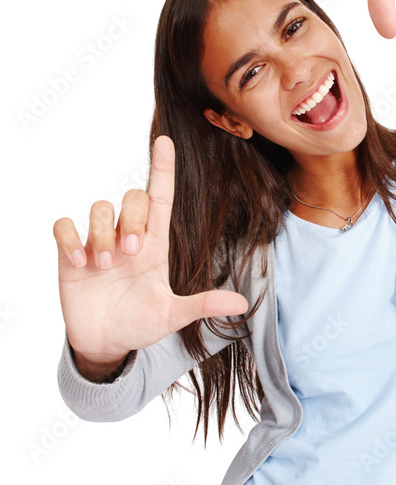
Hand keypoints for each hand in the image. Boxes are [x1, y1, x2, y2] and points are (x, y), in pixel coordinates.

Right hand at [52, 135, 248, 369]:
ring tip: (105, 267)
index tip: (165, 141)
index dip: (162, 168)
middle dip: (132, 219)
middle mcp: (127, 237)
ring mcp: (98, 244)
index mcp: (154, 245)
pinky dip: (70, 239)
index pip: (160, 196)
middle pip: (132, 197)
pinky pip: (64, 226)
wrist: (105, 344)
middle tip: (130, 254)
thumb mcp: (172, 315)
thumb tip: (241, 302)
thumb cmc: (140, 323)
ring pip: (99, 207)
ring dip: (103, 234)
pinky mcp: (71, 254)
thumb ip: (203, 305)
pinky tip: (79, 263)